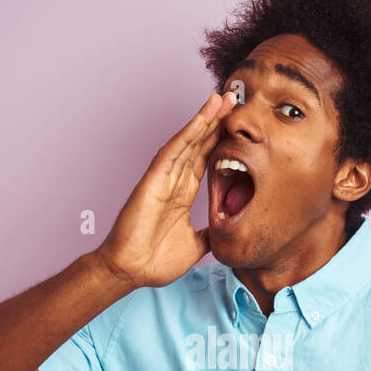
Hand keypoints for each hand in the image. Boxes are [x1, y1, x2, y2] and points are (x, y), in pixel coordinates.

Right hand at [95, 90, 237, 287]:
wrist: (131, 272)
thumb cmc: (155, 261)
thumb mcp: (196, 245)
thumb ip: (211, 232)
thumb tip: (228, 230)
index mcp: (183, 194)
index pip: (206, 159)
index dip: (221, 140)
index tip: (239, 123)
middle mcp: (174, 181)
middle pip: (199, 144)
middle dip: (216, 121)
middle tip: (234, 98)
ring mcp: (163, 179)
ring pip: (187, 141)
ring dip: (204, 119)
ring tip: (221, 98)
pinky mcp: (153, 181)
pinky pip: (172, 152)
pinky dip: (187, 134)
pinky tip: (201, 118)